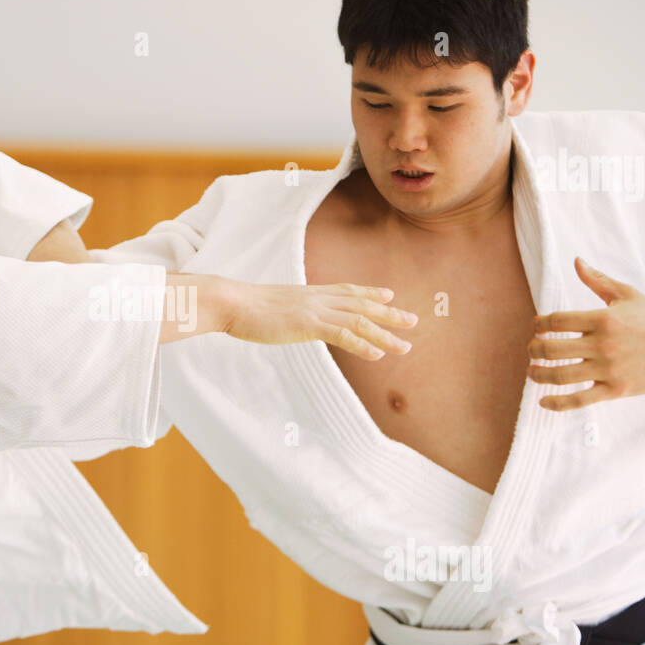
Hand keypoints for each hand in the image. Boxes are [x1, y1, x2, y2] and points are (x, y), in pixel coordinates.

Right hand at [221, 280, 416, 357]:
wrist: (231, 302)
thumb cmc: (242, 307)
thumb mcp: (271, 307)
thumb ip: (286, 311)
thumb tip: (287, 318)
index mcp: (309, 293)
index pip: (346, 290)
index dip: (369, 293)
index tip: (389, 296)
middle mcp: (317, 298)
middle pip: (361, 305)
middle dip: (389, 314)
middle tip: (413, 320)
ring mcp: (314, 310)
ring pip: (359, 321)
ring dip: (385, 334)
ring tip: (405, 345)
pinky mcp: (308, 325)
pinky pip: (342, 335)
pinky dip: (363, 345)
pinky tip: (378, 354)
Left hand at [528, 257, 644, 409]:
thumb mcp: (627, 294)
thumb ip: (598, 280)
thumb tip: (576, 262)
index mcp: (604, 319)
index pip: (557, 321)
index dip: (539, 324)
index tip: (536, 327)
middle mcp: (604, 345)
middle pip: (553, 349)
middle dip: (534, 349)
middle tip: (531, 349)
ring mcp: (609, 369)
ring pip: (561, 376)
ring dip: (539, 375)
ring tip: (532, 371)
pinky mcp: (616, 389)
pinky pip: (580, 400)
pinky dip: (558, 403)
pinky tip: (543, 401)